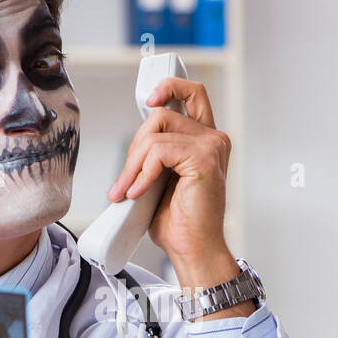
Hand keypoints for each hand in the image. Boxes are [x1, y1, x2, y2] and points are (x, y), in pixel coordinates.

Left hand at [105, 76, 239, 292]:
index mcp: (206, 140)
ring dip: (134, 163)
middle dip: (135, 146)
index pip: (192, 93)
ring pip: (156, 131)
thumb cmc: (179, 222)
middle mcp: (213, 138)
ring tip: (128, 190)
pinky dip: (142, 172)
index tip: (148, 100)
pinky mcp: (205, 158)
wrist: (193, 250)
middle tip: (124, 180)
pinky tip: (139, 192)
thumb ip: (154, 155)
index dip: (169, 87)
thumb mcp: (160, 179)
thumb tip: (132, 145)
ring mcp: (212, 146)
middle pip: (163, 112)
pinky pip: (159, 151)